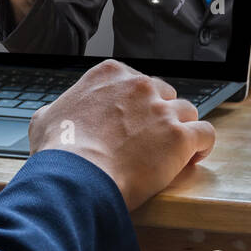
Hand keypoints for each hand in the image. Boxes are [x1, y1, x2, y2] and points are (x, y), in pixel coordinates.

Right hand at [28, 59, 214, 210]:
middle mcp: (139, 85)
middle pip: (164, 94)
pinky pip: (205, 133)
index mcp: (109, 74)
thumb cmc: (60, 151)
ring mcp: (161, 110)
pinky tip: (194, 156)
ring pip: (187, 112)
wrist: (78, 176)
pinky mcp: (179, 136)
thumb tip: (55, 116)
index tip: (134, 122)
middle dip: (160, 115)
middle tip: (150, 139)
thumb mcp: (45, 119)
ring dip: (181, 129)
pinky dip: (202, 145)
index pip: (135, 82)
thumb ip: (58, 109)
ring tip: (173, 151)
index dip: (137, 104)